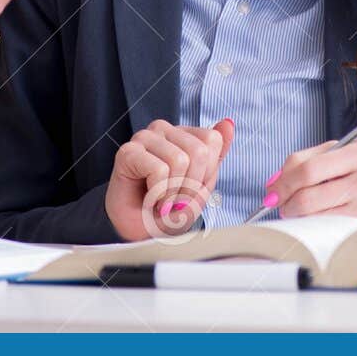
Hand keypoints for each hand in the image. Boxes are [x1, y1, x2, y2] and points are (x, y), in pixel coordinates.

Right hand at [105, 118, 234, 241]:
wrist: (141, 232)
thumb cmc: (170, 209)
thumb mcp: (202, 186)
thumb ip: (216, 155)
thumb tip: (228, 123)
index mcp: (183, 134)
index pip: (212, 139)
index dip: (207, 173)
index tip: (191, 188)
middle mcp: (163, 130)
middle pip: (199, 151)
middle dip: (191, 186)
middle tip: (176, 199)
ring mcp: (144, 138)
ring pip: (179, 160)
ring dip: (174, 193)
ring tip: (162, 200)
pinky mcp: (127, 152)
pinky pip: (159, 170)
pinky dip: (159, 193)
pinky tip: (150, 199)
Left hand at [262, 141, 356, 222]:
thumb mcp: (349, 154)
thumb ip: (310, 160)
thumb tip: (273, 181)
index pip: (308, 167)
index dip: (283, 181)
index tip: (271, 189)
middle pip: (308, 193)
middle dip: (285, 201)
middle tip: (279, 205)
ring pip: (316, 214)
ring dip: (297, 216)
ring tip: (295, 212)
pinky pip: (330, 227)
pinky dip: (314, 225)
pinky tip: (313, 221)